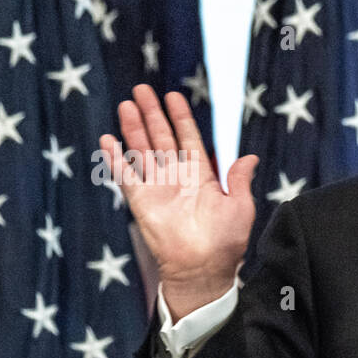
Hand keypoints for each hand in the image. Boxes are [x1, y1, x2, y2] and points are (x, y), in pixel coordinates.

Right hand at [99, 85, 257, 320]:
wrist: (202, 268)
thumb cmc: (226, 242)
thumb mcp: (241, 207)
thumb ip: (240, 180)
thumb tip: (250, 158)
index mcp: (201, 177)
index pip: (188, 139)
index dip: (181, 117)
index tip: (173, 96)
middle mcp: (177, 178)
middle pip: (162, 138)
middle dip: (152, 114)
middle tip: (142, 89)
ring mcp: (157, 188)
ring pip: (142, 150)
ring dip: (134, 128)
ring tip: (126, 104)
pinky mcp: (140, 201)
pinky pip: (125, 175)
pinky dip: (115, 158)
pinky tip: (107, 139)